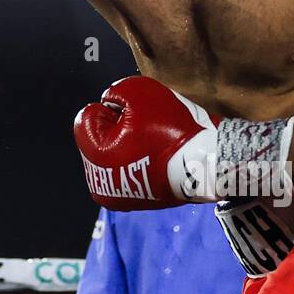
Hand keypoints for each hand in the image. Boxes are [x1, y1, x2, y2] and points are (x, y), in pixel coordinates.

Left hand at [73, 76, 219, 209]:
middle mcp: (99, 184)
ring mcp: (116, 197)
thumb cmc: (171, 130)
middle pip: (96, 139)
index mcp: (95, 157)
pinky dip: (134, 161)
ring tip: (150, 145)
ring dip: (124, 145)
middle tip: (144, 130)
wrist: (207, 166)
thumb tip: (109, 103)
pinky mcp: (132, 202)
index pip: (86, 119)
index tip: (134, 115)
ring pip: (109, 156)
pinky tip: (153, 157)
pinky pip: (124, 171)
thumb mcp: (140, 93)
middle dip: (115, 129)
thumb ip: (115, 92)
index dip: (111, 110)